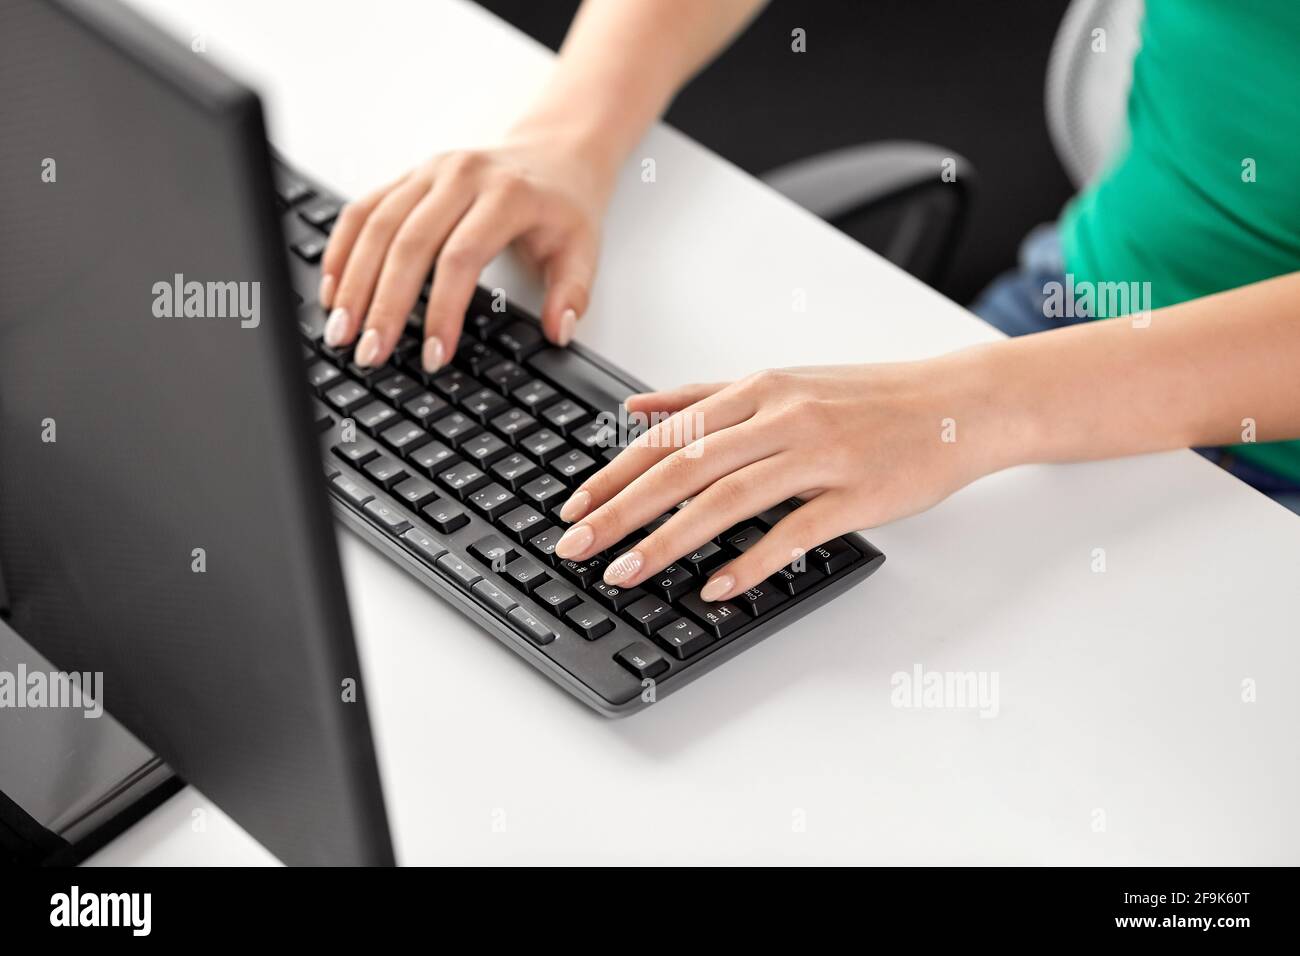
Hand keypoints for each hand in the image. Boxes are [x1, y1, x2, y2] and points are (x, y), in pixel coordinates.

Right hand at [317, 128, 612, 371]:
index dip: (442, 310)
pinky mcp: (406, 176)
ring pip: (377, 226)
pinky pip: (362, 210)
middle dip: (384, 305)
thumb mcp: (582, 248)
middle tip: (369, 352)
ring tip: (340, 330)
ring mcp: (428, 172)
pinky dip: (341, 249)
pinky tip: (331, 288)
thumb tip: (559, 331)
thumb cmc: (561, 204)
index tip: (434, 356)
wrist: (552, 151)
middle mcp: (460, 177)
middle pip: (408, 244)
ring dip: (352, 282)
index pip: (461, 258)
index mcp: (505, 195)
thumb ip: (572, 293)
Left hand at [552, 356, 1016, 602]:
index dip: (614, 474)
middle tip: (577, 546)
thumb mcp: (781, 382)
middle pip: (684, 466)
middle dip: (621, 510)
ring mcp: (820, 455)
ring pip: (728, 498)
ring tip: (626, 571)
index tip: (575, 507)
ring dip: (668, 539)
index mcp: (758, 390)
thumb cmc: (869, 399)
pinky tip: (716, 587)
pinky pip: (795, 532)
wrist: (958, 404)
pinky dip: (751, 561)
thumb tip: (636, 407)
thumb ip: (705, 397)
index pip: (668, 435)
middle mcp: (781, 417)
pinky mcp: (856, 495)